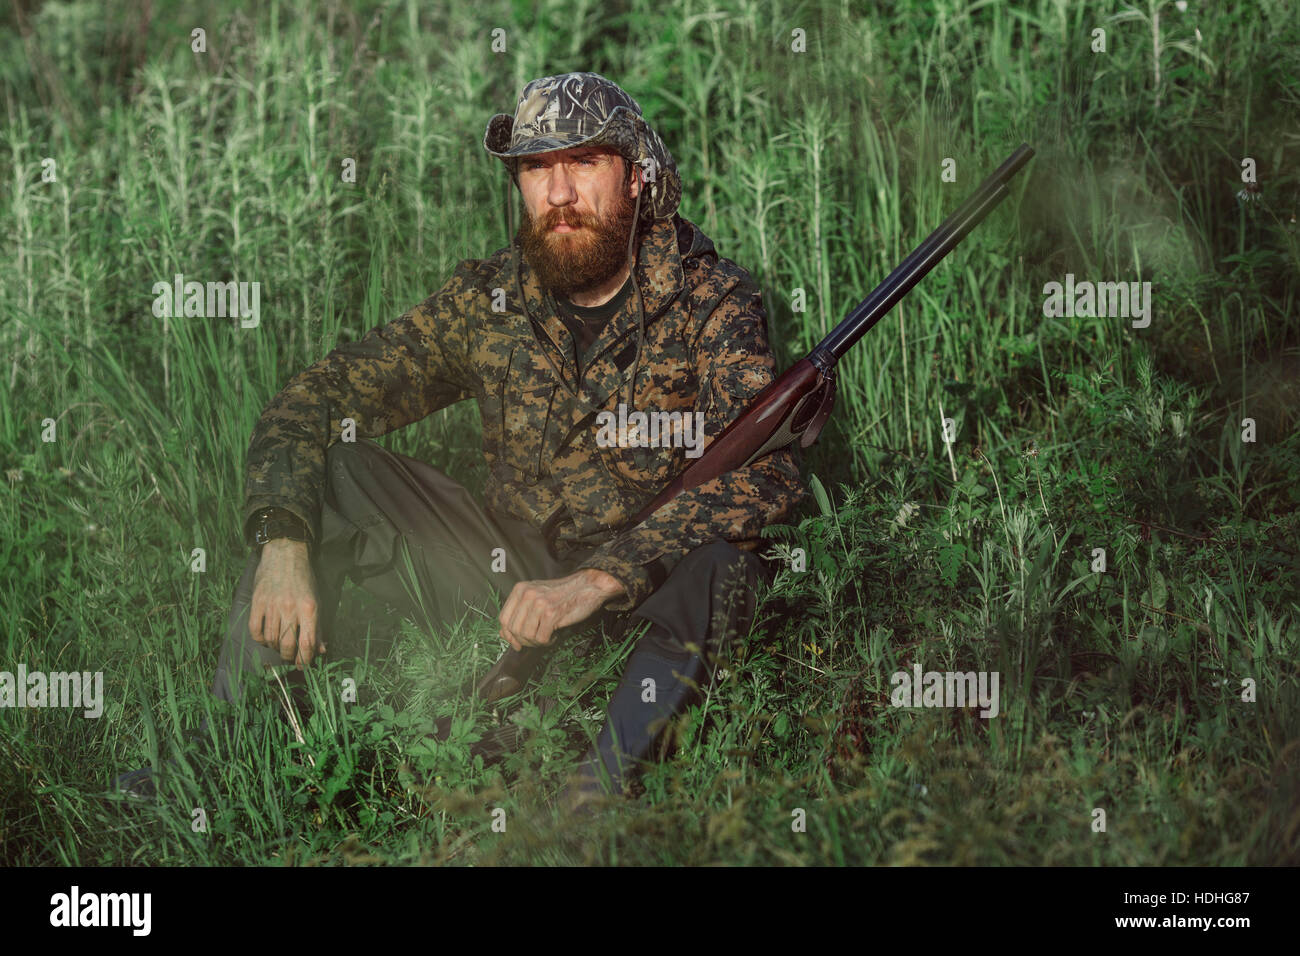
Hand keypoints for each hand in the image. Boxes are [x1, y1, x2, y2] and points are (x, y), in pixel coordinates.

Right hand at [248, 539, 323, 668]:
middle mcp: (291, 608)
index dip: (306, 659)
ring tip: (279, 646)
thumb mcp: (317, 600)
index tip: (304, 665)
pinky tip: (265, 639)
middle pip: (287, 645)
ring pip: (271, 639)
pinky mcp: (257, 601)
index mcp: (309, 608)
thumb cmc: (304, 578)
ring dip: (275, 648)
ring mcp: (272, 605)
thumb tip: (320, 650)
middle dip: (289, 657)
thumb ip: (318, 626)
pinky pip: (255, 629)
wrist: (285, 553)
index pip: (307, 643)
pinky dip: (260, 639)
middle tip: (290, 657)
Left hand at [498, 569, 624, 650]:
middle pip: (513, 629)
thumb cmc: (562, 593)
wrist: (587, 586)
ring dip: (535, 642)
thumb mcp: (536, 597)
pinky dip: (546, 641)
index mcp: (520, 589)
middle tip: (535, 640)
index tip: (516, 643)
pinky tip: (553, 636)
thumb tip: (503, 634)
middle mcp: (527, 594)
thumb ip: (519, 613)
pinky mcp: (552, 613)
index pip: (503, 618)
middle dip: (523, 641)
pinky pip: (541, 637)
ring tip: (545, 637)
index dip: (508, 635)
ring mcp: (539, 603)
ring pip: (526, 635)